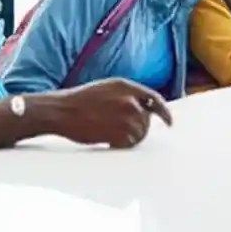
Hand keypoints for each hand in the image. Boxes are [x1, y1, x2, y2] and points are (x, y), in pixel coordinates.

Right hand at [46, 78, 173, 148]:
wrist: (61, 111)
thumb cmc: (78, 102)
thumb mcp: (105, 89)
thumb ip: (126, 96)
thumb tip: (142, 109)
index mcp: (125, 86)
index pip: (155, 99)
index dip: (164, 113)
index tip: (169, 122)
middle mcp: (130, 100)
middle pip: (147, 120)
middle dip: (138, 128)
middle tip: (121, 132)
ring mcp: (126, 117)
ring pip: (140, 133)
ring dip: (129, 138)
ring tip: (110, 134)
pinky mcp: (120, 132)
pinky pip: (130, 143)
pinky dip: (121, 145)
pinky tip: (107, 139)